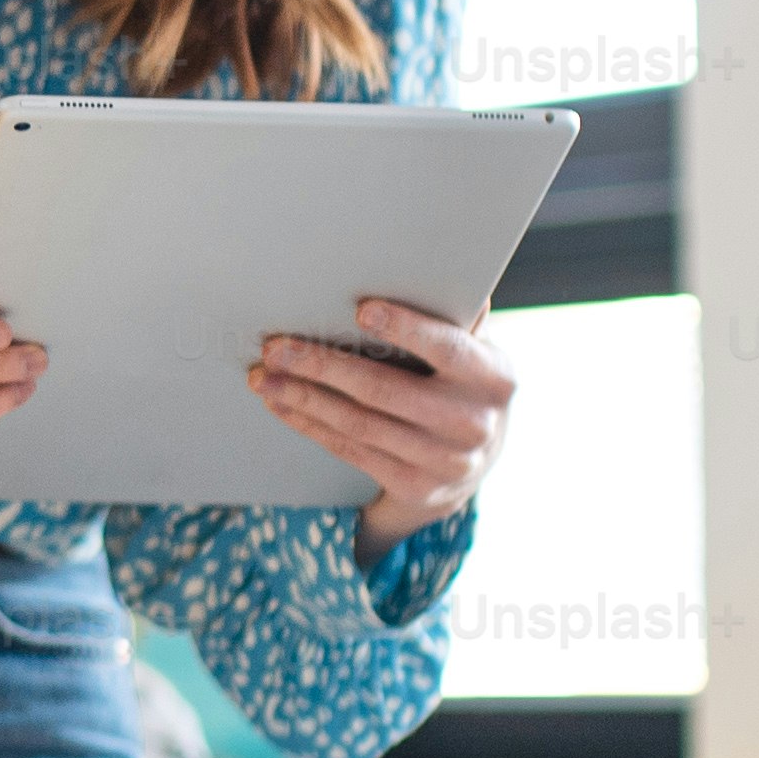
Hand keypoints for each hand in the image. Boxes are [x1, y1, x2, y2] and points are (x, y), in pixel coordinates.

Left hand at [255, 299, 517, 553]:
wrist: (474, 465)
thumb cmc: (463, 387)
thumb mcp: (474, 355)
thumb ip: (455, 321)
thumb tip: (432, 271)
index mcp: (494, 377)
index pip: (447, 348)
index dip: (405, 328)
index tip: (362, 309)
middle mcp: (473, 422)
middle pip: (384, 390)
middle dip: (321, 365)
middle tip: (276, 346)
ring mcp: (444, 461)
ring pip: (358, 423)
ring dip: (303, 397)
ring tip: (264, 376)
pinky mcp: (414, 486)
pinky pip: (350, 449)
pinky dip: (310, 424)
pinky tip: (283, 404)